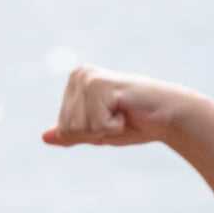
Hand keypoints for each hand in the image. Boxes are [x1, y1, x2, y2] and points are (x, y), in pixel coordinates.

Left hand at [42, 66, 204, 147]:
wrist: (170, 117)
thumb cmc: (136, 123)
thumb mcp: (97, 132)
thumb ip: (71, 134)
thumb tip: (43, 137)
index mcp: (76, 82)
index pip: (63, 128)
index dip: (88, 133)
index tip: (110, 119)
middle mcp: (80, 75)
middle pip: (67, 128)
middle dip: (95, 131)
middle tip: (118, 116)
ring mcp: (89, 79)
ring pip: (77, 128)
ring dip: (104, 129)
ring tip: (122, 113)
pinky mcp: (101, 86)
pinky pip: (94, 125)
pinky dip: (112, 127)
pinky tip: (127, 111)